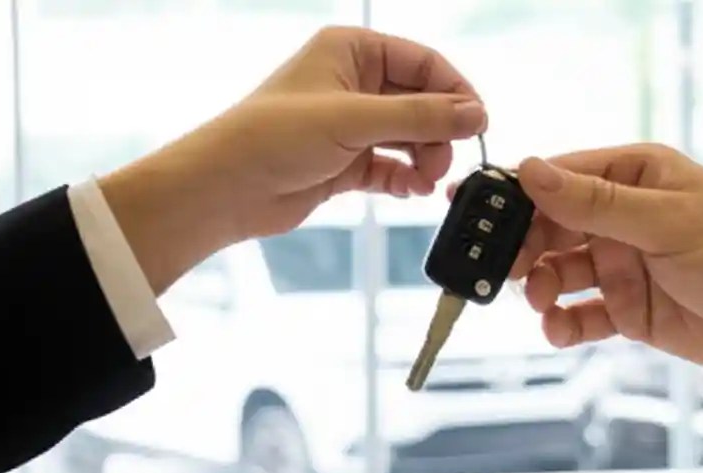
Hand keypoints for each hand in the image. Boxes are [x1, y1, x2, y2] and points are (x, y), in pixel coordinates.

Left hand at [99, 26, 486, 292]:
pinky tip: (412, 191)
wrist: (225, 188)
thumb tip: (475, 114)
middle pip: (421, 101)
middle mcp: (352, 83)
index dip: (455, 90)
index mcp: (351, 51)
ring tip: (426, 180)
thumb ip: (421, 116)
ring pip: (409, 137)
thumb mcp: (354, 119)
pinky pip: (390, 167)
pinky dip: (405, 179)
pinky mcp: (344, 163)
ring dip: (425, 158)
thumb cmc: (273, 137)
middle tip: (446, 159)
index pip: (423, 61)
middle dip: (439, 131)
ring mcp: (349, 125)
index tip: (478, 122)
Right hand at [498, 143, 702, 393]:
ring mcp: (623, 264)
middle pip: (549, 228)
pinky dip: (564, 323)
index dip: (514, 195)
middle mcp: (623, 217)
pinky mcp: (628, 309)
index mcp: (634, 176)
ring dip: (539, 288)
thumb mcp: (667, 223)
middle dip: (520, 249)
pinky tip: (560, 331)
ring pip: (557, 273)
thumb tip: (530, 170)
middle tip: (499, 272)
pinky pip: (581, 314)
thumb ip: (595, 203)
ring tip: (539, 304)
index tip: (472, 210)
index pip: (559, 178)